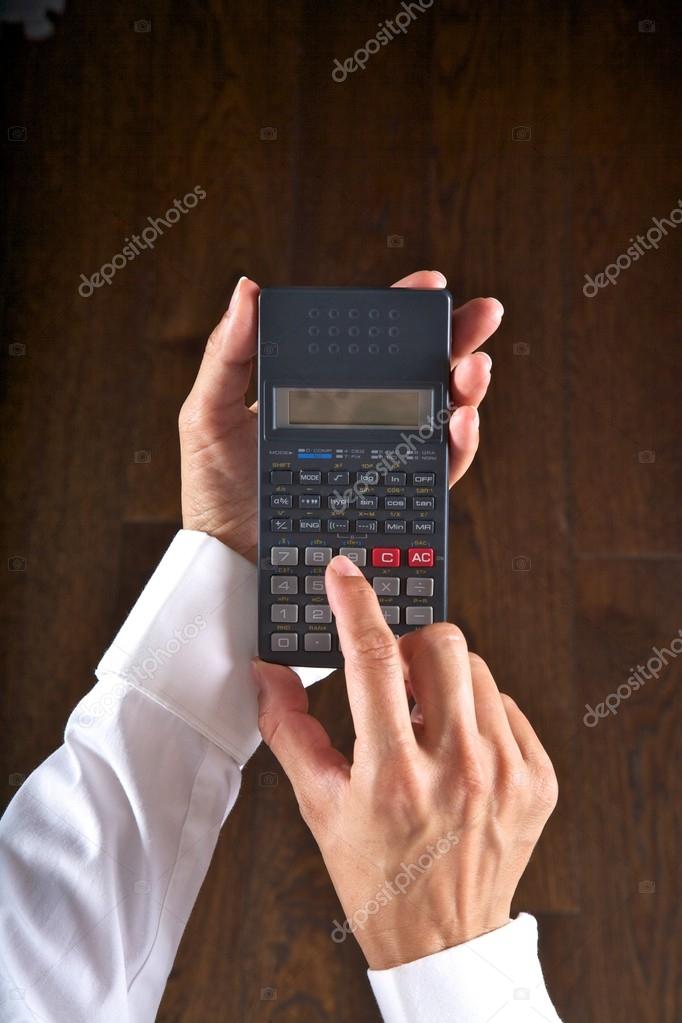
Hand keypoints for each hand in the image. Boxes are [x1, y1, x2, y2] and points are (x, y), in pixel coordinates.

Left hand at [178, 271, 501, 561]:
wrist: (229, 561)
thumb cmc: (213, 491)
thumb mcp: (208, 414)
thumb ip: (228, 354)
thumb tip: (246, 289)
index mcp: (322, 394)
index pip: (372, 346)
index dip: (405, 312)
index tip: (432, 284)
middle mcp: (360, 424)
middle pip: (421, 373)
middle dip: (459, 341)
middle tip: (483, 315)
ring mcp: (380, 463)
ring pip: (438, 418)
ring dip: (466, 389)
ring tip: (474, 369)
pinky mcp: (392, 504)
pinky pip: (436, 471)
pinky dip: (458, 445)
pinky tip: (460, 421)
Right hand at [253, 556, 557, 969]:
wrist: (444, 940)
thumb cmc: (375, 876)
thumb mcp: (320, 806)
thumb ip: (289, 730)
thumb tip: (268, 673)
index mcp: (393, 776)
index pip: (373, 660)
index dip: (355, 604)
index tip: (344, 573)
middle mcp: (457, 770)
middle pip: (444, 644)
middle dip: (412, 644)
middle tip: (396, 677)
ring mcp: (506, 775)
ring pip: (479, 669)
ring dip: (445, 680)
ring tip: (425, 723)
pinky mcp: (538, 780)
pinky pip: (507, 707)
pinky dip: (479, 712)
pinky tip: (459, 749)